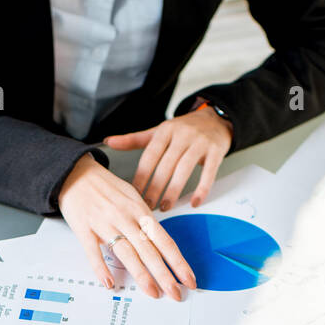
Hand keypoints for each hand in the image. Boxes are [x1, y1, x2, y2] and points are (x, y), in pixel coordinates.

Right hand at [57, 155, 196, 299]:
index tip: (189, 279)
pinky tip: (109, 283)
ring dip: (141, 275)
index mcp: (140, 210)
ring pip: (127, 252)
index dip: (178, 261)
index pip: (164, 240)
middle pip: (150, 250)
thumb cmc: (105, 187)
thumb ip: (144, 220)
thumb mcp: (131, 197)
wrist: (74, 173)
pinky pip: (93, 251)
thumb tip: (159, 242)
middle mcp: (125, 217)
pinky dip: (101, 268)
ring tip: (153, 293)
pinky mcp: (83, 228)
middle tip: (176, 294)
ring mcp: (104, 223)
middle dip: (165, 275)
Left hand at [105, 105, 233, 209]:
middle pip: (166, 165)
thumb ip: (134, 140)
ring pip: (185, 169)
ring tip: (165, 206)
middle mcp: (182, 135)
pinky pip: (209, 172)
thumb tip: (108, 141)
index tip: (133, 193)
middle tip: (148, 206)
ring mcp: (200, 143)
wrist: (216, 118)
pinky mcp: (216, 151)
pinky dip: (202, 189)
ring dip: (174, 191)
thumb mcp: (158, 132)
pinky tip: (195, 202)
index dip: (141, 176)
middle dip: (155, 188)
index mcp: (165, 131)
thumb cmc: (184, 129)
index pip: (150, 156)